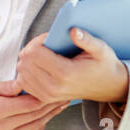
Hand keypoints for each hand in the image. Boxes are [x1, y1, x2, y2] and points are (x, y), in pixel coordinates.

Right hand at [0, 79, 68, 129]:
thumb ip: (7, 86)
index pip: (30, 104)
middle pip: (34, 117)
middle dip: (50, 107)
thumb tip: (28, 83)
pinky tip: (42, 121)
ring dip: (46, 119)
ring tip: (56, 109)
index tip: (57, 90)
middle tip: (64, 98)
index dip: (46, 97)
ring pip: (33, 129)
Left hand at [15, 30, 129, 104]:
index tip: (48, 38)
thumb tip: (72, 31)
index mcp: (65, 74)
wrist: (108, 87)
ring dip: (28, 60)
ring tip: (42, 55)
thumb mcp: (101, 49)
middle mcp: (53, 87)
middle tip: (44, 45)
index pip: (33, 53)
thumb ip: (87, 40)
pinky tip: (39, 65)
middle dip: (31, 48)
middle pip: (25, 61)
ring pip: (21, 71)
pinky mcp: (43, 98)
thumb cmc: (103, 65)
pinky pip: (23, 82)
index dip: (38, 41)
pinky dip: (27, 71)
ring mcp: (47, 95)